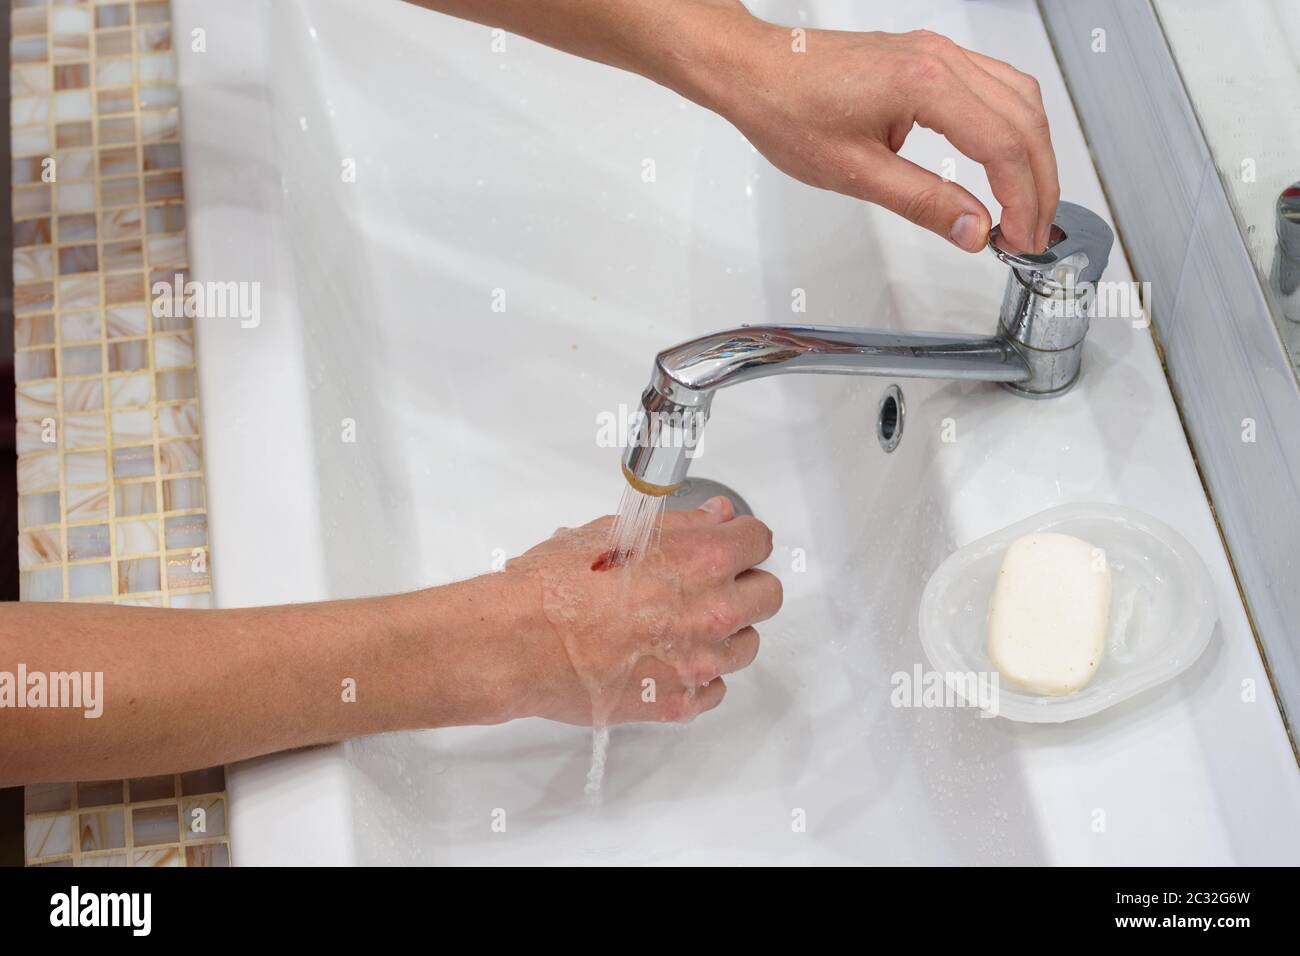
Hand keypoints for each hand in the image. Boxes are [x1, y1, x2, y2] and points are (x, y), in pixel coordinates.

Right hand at [501, 497, 781, 725]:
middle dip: (743, 585)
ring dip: (724, 633)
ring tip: (678, 625)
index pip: (760, 541)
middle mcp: (712, 612)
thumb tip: (717, 517)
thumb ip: (682, 525)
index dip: (741, 541)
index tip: (728, 547)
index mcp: (702, 559)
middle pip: (767, 595)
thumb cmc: (556, 584)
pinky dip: (699, 675)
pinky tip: (666, 659)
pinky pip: (715, 689)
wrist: (519, 641)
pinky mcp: (680, 702)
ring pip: (746, 645)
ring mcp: (699, 662)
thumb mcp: (618, 532)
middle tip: (708, 586)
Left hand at [707, 19, 1058, 252]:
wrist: (756, 71)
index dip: (1022, 199)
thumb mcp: (856, 173)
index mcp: (925, 84)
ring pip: (1019, 98)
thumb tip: (973, 228)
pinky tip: (1005, 160)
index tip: (1021, 239)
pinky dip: (1012, 126)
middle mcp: (941, 58)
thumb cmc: (789, 110)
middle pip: (1024, 120)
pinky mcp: (930, 56)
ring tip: (1026, 206)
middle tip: (1033, 234)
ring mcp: (938, 52)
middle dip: (1039, 182)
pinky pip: (995, 85)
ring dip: (1033, 154)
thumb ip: (923, 202)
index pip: (1003, 145)